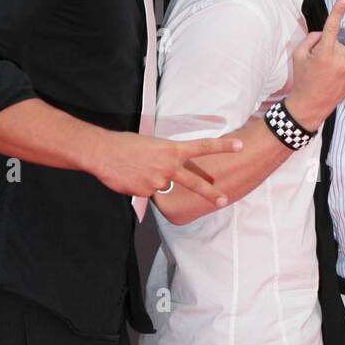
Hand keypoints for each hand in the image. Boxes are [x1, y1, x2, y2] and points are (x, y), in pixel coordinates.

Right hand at [90, 133, 243, 206]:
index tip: (241, 146)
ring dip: (153, 180)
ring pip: (164, 186)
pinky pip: (149, 192)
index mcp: (173, 149)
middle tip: (223, 200)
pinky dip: (141, 186)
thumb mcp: (153, 145)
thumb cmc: (126, 144)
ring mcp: (158, 181)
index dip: (224, 146)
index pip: (204, 147)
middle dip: (210, 193)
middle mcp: (170, 166)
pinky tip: (130, 176)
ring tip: (136, 169)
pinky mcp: (146, 192)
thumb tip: (172, 171)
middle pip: (194, 182)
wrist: (103, 153)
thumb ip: (167, 158)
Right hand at [287, 0, 344, 130]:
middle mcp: (340, 60)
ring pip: (344, 48)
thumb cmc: (302, 79)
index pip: (332, 27)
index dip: (338, 12)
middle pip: (335, 40)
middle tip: (317, 64)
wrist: (310, 104)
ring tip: (326, 71)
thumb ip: (311, 38)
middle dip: (325, 46)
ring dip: (335, 53)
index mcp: (324, 54)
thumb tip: (324, 33)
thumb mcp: (298, 55)